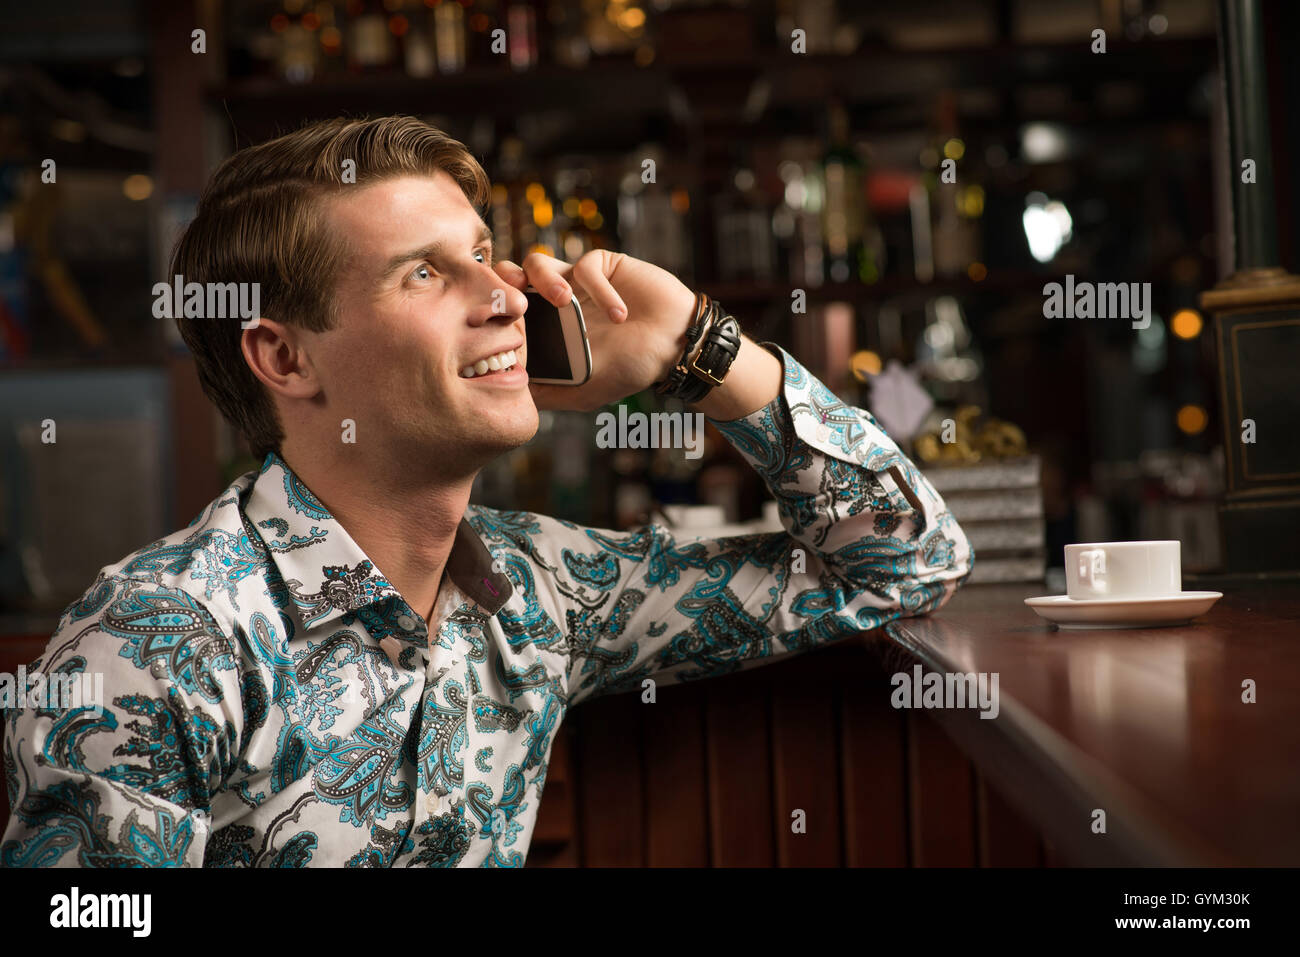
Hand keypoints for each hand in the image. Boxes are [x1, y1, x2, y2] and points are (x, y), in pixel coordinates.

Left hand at [492, 249, 696, 411]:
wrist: (674, 346)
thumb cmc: (632, 368)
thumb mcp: (585, 391)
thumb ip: (550, 394)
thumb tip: (512, 399)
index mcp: (543, 328)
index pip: (504, 311)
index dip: (494, 312)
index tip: (495, 326)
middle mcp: (553, 301)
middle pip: (509, 277)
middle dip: (503, 284)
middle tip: (514, 304)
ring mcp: (575, 280)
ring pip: (537, 263)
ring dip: (546, 281)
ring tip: (566, 303)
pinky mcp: (601, 265)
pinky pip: (585, 266)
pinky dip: (599, 289)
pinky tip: (618, 315)